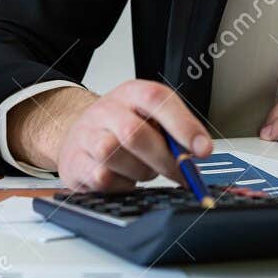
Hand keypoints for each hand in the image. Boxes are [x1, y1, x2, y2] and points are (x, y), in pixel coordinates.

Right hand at [10, 80, 212, 190]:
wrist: (78, 136)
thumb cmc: (121, 130)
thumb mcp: (150, 120)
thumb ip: (174, 133)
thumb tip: (198, 153)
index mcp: (131, 93)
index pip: (156, 99)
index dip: (182, 124)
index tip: (203, 149)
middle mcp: (106, 110)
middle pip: (133, 132)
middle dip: (164, 160)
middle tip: (181, 174)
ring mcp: (86, 135)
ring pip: (112, 154)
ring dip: (138, 171)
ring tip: (143, 170)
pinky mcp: (74, 162)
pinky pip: (100, 176)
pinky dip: (120, 184)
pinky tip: (124, 179)